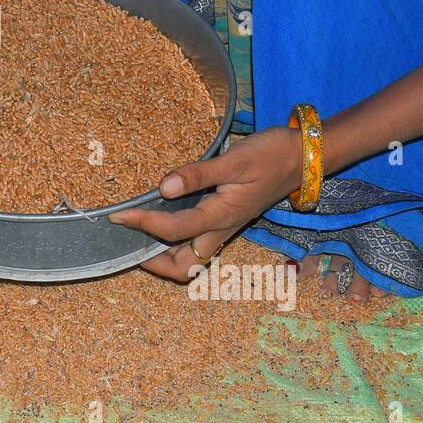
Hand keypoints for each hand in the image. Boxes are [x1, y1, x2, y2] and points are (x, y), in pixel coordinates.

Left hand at [109, 127, 302, 280]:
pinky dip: (174, 241)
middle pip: (184, 267)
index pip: (173, 230)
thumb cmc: (271, 156)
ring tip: (137, 235)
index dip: (142, 224)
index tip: (118, 216)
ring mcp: (224, 227)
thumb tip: (164, 188)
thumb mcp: (235, 160)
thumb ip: (198, 174)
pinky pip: (196, 242)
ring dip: (163, 255)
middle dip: (153, 264)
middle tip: (126, 243)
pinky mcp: (225, 219)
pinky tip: (160, 221)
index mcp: (222, 217)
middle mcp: (221, 229)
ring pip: (190, 258)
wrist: (304, 158)